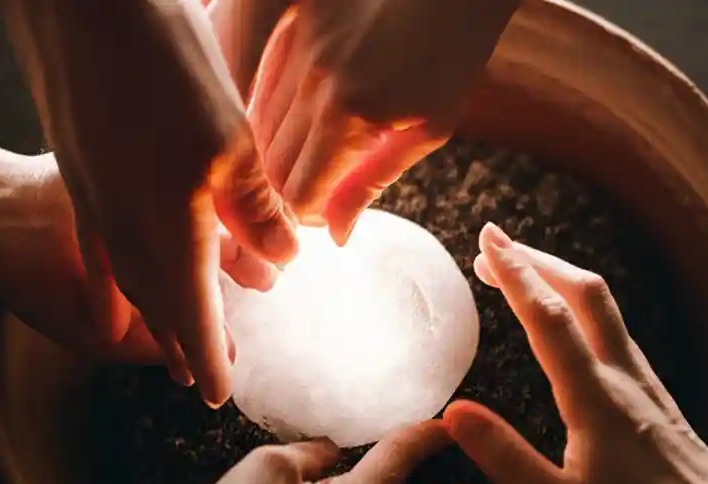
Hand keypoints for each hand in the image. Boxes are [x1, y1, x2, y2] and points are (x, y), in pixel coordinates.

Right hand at [4, 0, 297, 405]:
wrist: (69, 11)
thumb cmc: (159, 70)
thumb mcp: (231, 141)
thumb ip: (254, 210)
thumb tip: (280, 261)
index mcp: (167, 229)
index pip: (192, 313)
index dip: (207, 355)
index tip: (220, 396)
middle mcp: (123, 227)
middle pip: (157, 303)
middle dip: (181, 343)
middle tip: (199, 379)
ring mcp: (94, 200)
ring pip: (129, 275)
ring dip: (152, 312)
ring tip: (168, 341)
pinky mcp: (80, 169)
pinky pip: (100, 245)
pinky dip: (113, 275)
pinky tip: (115, 281)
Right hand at [212, 0, 516, 240]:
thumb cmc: (449, 59)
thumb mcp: (425, 132)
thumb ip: (371, 183)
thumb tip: (335, 234)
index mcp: (351, 115)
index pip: (298, 193)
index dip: (306, 215)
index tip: (322, 214)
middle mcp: (315, 82)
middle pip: (271, 166)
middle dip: (288, 190)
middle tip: (314, 191)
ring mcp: (298, 49)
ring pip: (258, 129)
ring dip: (276, 154)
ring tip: (307, 158)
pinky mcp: (289, 25)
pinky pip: (259, 85)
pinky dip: (268, 114)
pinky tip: (296, 120)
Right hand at [445, 224, 707, 483]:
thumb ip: (503, 456)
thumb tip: (454, 411)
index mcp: (594, 399)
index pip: (547, 319)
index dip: (515, 273)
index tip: (489, 238)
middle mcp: (624, 380)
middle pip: (584, 294)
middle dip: (537, 261)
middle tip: (496, 248)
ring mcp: (647, 388)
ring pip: (606, 310)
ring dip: (561, 280)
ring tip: (525, 274)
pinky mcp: (660, 403)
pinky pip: (617, 335)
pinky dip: (583, 310)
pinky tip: (573, 328)